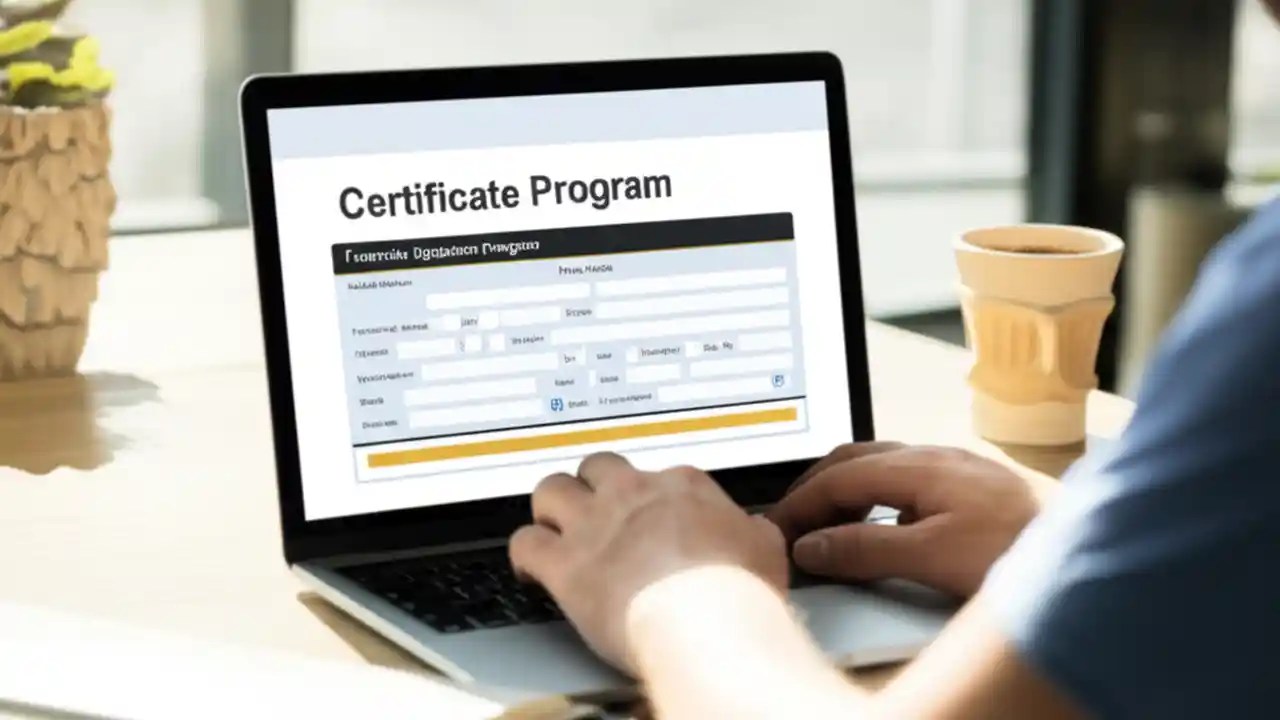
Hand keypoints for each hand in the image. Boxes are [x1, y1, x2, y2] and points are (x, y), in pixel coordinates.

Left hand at [509, 452, 787, 670]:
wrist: (706, 620)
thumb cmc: (737, 589)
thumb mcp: (764, 548)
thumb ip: (752, 531)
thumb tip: (754, 530)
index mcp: (681, 486)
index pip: (655, 475)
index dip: (649, 499)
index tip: (650, 518)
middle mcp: (632, 494)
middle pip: (596, 467)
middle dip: (591, 487)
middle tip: (595, 512)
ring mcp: (594, 525)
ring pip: (550, 490)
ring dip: (550, 510)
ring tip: (554, 530)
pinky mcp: (565, 564)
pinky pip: (525, 543)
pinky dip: (524, 555)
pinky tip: (531, 569)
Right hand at [766, 443, 1039, 596]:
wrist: (1088, 551)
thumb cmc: (1017, 550)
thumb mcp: (932, 557)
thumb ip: (866, 549)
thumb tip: (813, 545)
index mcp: (919, 464)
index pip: (839, 477)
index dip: (801, 503)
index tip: (778, 530)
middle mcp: (935, 456)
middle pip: (854, 459)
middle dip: (815, 486)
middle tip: (790, 520)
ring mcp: (956, 467)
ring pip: (880, 463)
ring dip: (844, 487)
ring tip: (825, 521)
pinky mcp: (972, 485)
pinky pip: (904, 476)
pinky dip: (873, 494)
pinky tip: (879, 520)